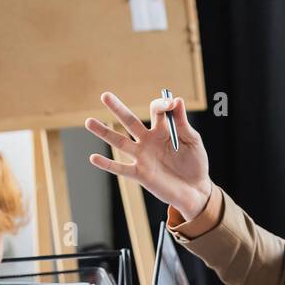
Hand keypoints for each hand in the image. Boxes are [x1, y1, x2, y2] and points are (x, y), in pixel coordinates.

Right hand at [84, 91, 212, 218]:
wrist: (196, 190)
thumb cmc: (195, 163)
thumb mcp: (193, 140)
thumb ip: (183, 122)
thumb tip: (176, 100)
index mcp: (163, 130)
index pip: (156, 111)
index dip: (162, 104)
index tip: (170, 105)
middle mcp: (149, 141)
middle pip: (130, 121)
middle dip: (117, 108)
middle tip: (105, 95)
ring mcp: (142, 157)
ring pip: (120, 142)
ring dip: (104, 132)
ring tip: (88, 122)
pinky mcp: (141, 174)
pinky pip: (121, 169)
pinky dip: (107, 164)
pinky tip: (93, 158)